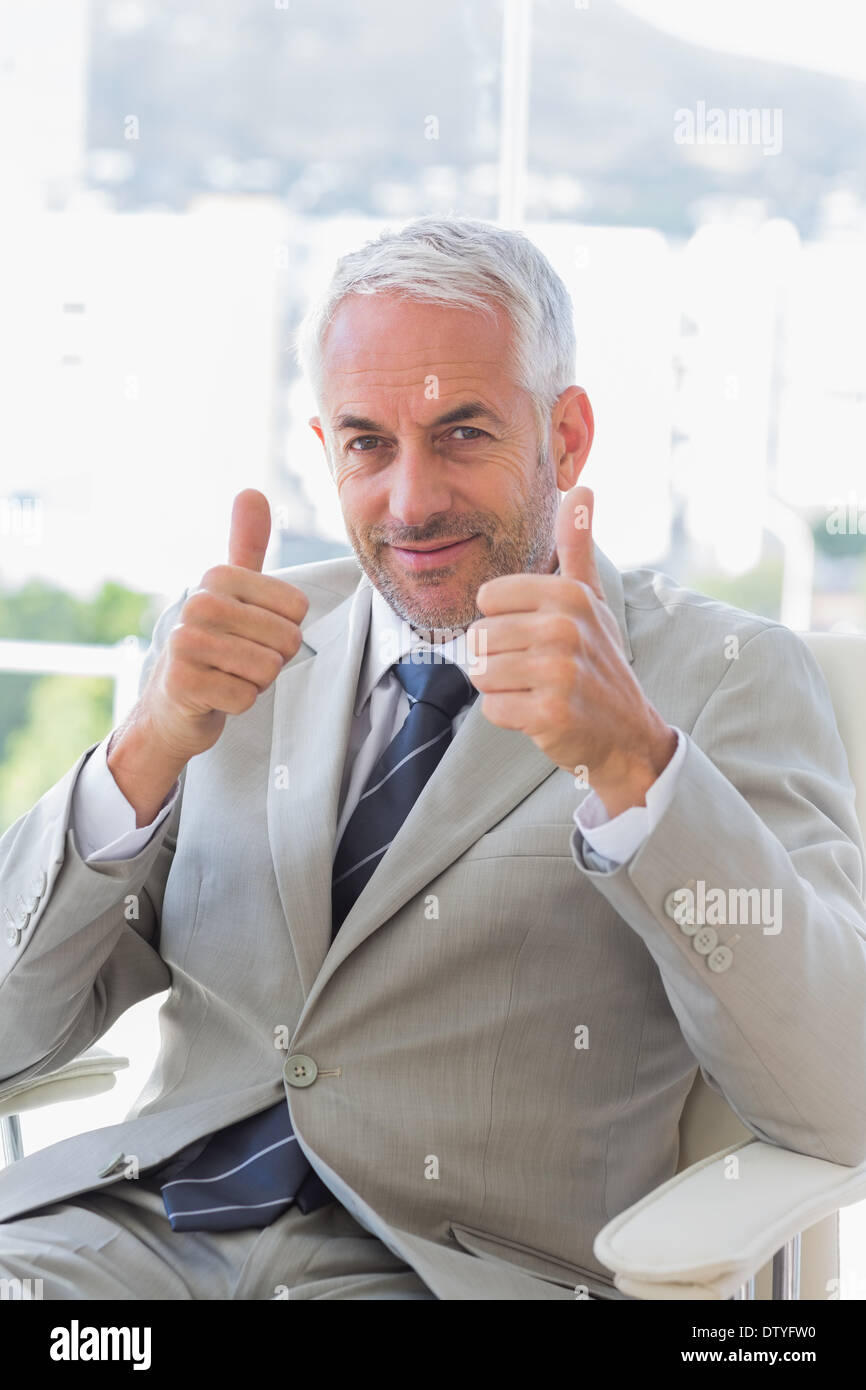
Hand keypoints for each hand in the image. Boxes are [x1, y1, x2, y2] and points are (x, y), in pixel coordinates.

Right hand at [108, 490, 308, 822]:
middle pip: (288, 639)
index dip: (284, 630)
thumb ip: (246, 544)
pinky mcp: (184, 683)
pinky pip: (246, 697)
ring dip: (255, 682)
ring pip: (268, 669)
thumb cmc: (213, 645)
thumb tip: (252, 490)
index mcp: (218, 577)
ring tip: (226, 674)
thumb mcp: (231, 591)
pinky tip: (214, 695)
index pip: (297, 608)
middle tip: (239, 659)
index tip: (250, 633)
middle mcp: (199, 602)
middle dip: (272, 659)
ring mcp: (187, 643)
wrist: (172, 703)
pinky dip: (237, 703)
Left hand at [466, 485, 676, 816]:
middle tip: (538, 670)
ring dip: (502, 688)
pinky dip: (509, 717)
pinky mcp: (551, 713)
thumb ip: (578, 545)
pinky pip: (493, 709)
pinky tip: (539, 714)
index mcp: (568, 594)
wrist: (626, 733)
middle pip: (478, 638)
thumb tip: (583, 487)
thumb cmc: (597, 661)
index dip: (502, 622)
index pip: (486, 599)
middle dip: (499, 659)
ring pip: (480, 673)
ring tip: (538, 689)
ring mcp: (559, 672)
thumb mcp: (590, 599)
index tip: (536, 635)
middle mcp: (565, 628)